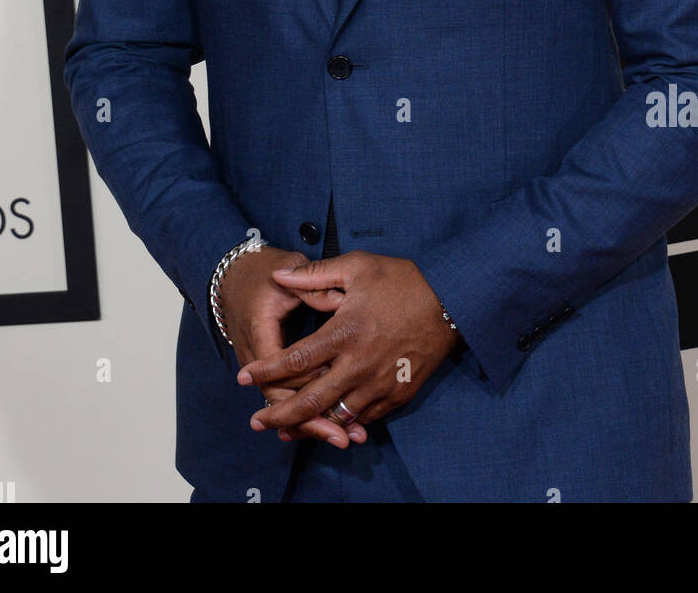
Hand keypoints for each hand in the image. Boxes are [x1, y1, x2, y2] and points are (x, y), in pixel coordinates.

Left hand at [236, 251, 462, 434]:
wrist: (452, 301)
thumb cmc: (403, 280)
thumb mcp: (358, 267)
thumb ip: (314, 275)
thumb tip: (279, 275)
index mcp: (344, 332)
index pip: (295, 360)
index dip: (266, 371)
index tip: (244, 377)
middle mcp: (358, 364)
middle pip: (310, 400)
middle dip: (279, 415)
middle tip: (256, 422)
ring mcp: (379, 383)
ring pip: (336, 415)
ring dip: (308, 426)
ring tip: (286, 431)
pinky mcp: (397, 394)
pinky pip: (364, 417)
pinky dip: (343, 423)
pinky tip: (329, 424)